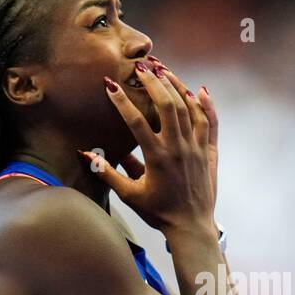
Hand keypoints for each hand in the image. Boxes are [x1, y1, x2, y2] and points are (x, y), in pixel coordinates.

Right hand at [79, 60, 218, 237]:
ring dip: (177, 86)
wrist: (191, 226)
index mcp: (157, 158)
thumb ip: (107, 173)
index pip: (136, 122)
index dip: (122, 101)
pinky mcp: (209, 152)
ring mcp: (197, 149)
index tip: (109, 85)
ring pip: (190, 109)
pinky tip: (198, 89)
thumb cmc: (158, 212)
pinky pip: (210, 123)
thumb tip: (84, 154)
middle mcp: (179, 149)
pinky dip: (206, 105)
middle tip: (141, 67)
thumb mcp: (129, 195)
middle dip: (154, 82)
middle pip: (168, 106)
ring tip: (163, 70)